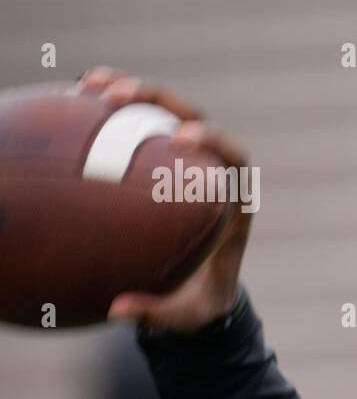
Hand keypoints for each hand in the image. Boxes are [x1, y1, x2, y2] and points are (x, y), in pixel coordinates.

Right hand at [76, 66, 253, 333]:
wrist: (204, 294)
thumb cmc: (202, 302)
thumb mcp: (187, 315)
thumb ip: (158, 313)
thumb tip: (118, 312)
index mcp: (234, 204)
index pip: (236, 160)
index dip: (214, 141)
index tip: (181, 139)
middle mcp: (215, 174)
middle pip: (197, 122)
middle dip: (163, 102)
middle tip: (121, 98)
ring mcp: (188, 163)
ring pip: (166, 115)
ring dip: (134, 94)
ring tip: (92, 83)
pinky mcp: (161, 162)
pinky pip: (140, 128)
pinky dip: (113, 111)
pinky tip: (77, 97)